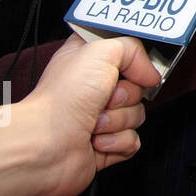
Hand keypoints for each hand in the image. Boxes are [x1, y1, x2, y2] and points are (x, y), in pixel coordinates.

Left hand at [21, 34, 160, 195]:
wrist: (45, 144)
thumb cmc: (61, 98)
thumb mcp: (101, 51)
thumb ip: (134, 50)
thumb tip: (151, 73)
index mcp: (89, 62)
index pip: (125, 53)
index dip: (134, 60)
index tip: (134, 66)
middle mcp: (95, 89)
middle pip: (138, 87)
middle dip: (126, 95)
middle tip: (104, 97)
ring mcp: (100, 119)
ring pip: (138, 115)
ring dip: (118, 120)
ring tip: (93, 122)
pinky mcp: (105, 145)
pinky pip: (133, 140)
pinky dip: (117, 142)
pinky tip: (95, 141)